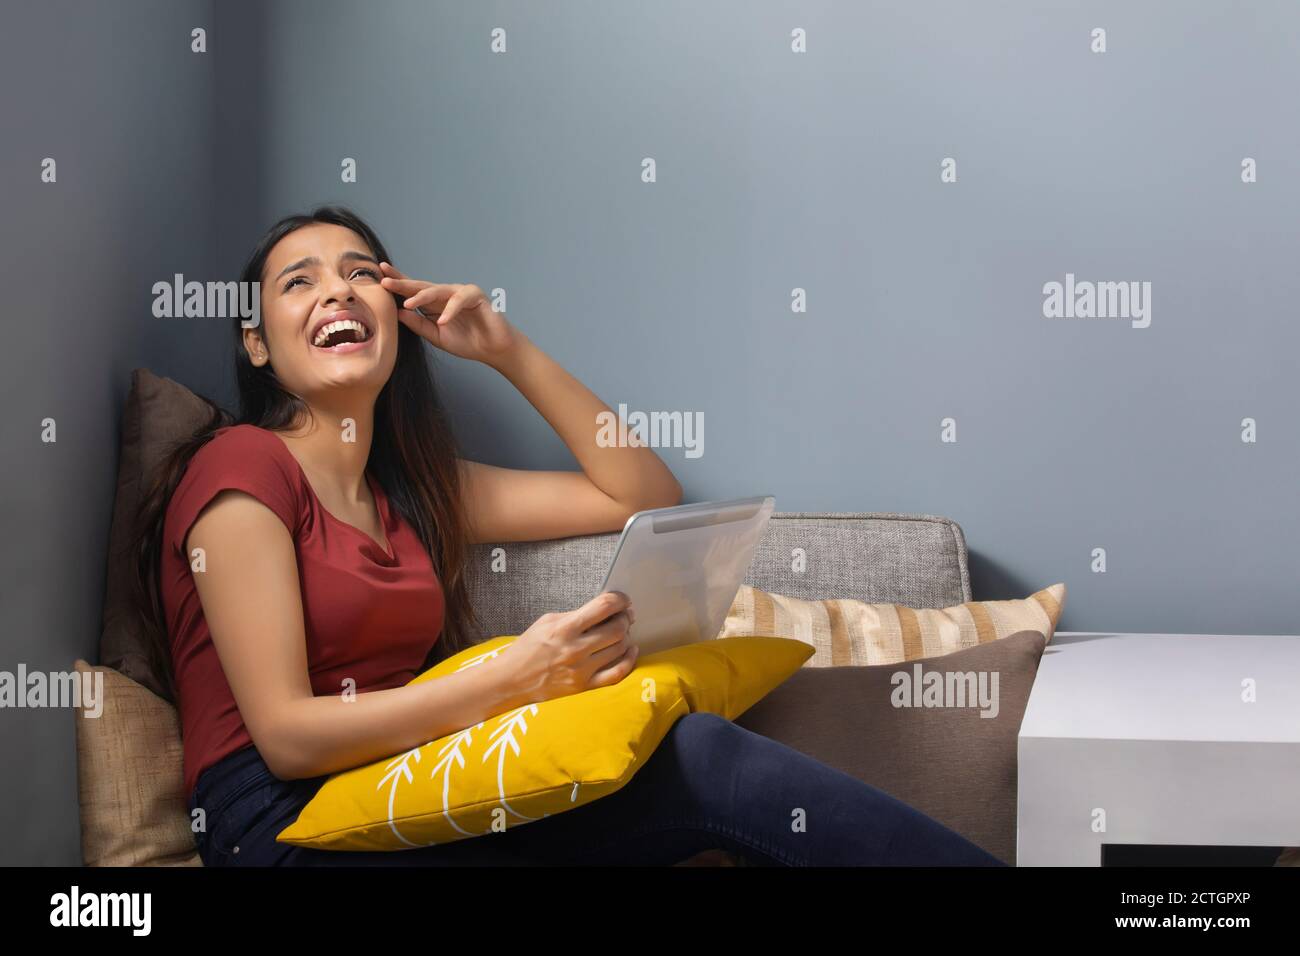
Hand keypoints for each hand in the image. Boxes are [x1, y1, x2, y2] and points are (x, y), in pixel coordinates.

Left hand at [379, 262, 522, 366]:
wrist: (492, 349)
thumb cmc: (467, 342)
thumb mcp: (436, 336)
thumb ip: (418, 324)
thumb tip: (398, 312)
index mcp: (434, 303)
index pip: (413, 291)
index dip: (397, 284)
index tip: (379, 279)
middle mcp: (445, 294)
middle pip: (421, 286)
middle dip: (403, 283)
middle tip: (385, 281)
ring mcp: (460, 292)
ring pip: (438, 290)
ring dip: (422, 296)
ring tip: (409, 303)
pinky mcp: (476, 295)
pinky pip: (459, 300)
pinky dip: (451, 311)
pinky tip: (442, 321)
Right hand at [504, 591, 639, 704]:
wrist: (511, 680)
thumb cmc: (527, 647)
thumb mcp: (547, 621)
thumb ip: (575, 615)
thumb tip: (603, 609)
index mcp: (565, 628)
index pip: (604, 607)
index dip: (619, 599)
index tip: (623, 599)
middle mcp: (576, 649)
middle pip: (617, 628)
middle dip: (625, 618)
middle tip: (625, 615)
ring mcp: (581, 670)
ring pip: (620, 648)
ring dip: (626, 636)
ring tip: (622, 630)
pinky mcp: (584, 686)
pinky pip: (617, 674)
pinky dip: (629, 660)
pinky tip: (631, 650)